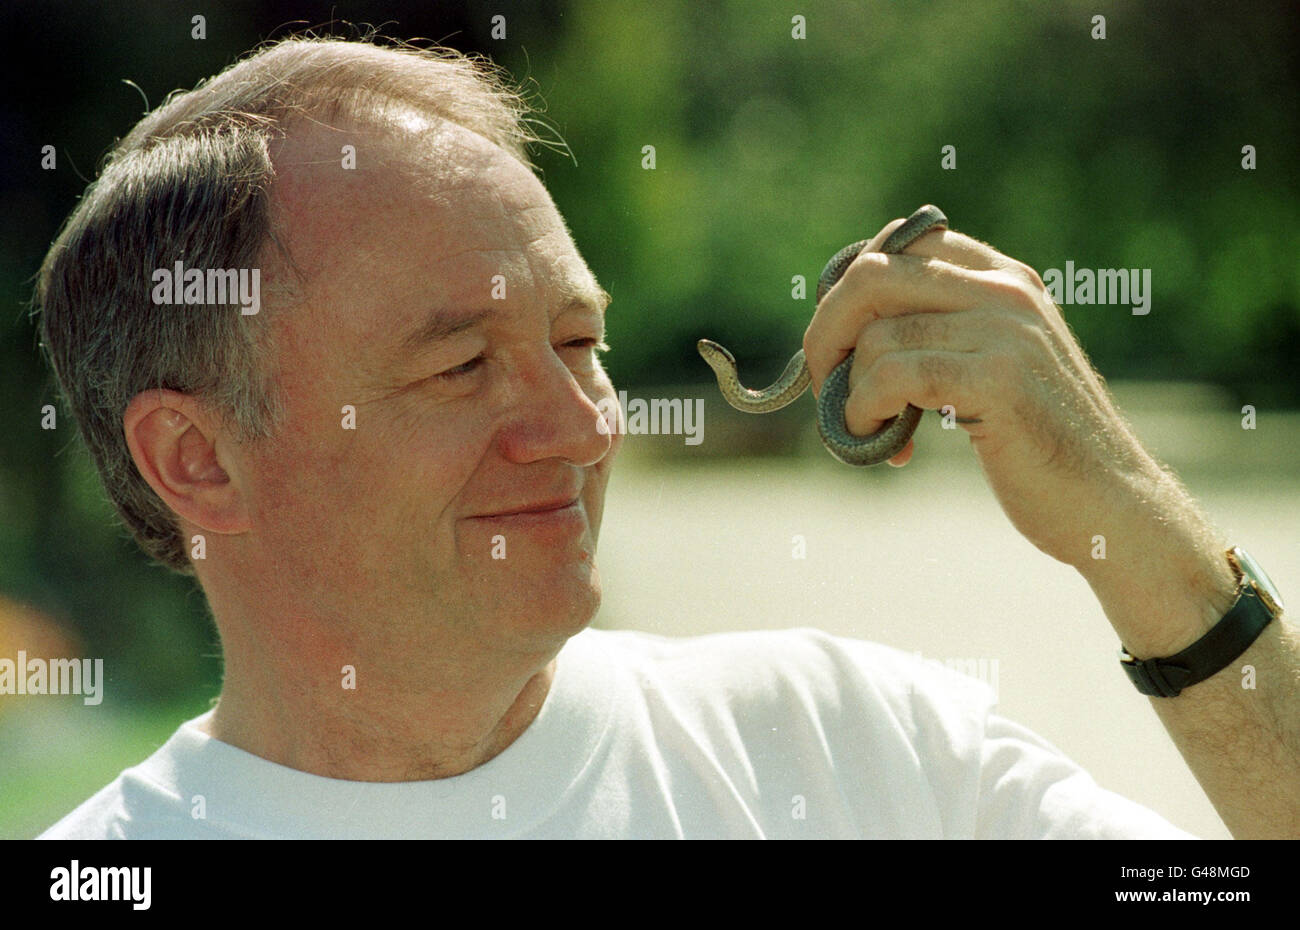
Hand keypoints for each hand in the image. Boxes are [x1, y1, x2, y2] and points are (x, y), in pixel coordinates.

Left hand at [801, 216, 1175, 574]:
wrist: (1111, 502)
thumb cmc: (1040, 446)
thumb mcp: (994, 367)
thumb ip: (941, 334)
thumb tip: (843, 330)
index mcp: (1004, 278)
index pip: (895, 246)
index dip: (846, 297)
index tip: (839, 350)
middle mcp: (1004, 289)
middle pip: (869, 275)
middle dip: (826, 335)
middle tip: (828, 388)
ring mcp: (1005, 329)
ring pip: (875, 336)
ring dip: (849, 393)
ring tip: (873, 431)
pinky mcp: (998, 377)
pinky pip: (894, 375)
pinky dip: (866, 412)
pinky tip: (890, 448)